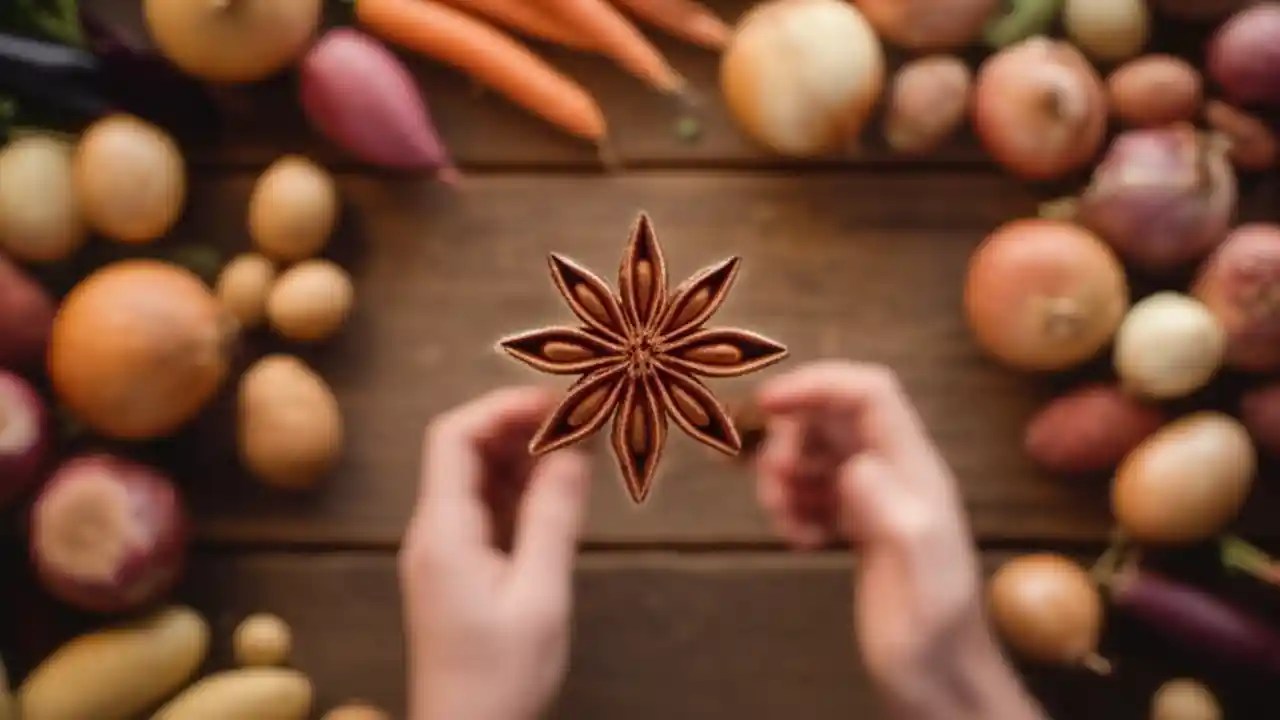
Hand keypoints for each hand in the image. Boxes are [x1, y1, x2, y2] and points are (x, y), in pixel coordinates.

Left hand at [400, 388, 590, 719]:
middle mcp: (434, 535)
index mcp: (443, 533)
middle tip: (578, 422)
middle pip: (464, 453)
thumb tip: (573, 452)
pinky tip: (559, 496)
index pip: (454, 438)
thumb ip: (554, 519)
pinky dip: (521, 495)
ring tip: (577, 453)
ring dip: (523, 461)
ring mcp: (444, 554)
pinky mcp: (459, 573)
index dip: (501, 407)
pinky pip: (486, 513)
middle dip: (519, 429)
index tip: (555, 401)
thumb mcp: (540, 596)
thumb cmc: (500, 679)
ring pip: (478, 482)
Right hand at [754, 362, 1043, 719]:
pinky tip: (802, 541)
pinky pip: (818, 490)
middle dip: (792, 440)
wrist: (943, 685)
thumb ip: (892, 515)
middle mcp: (899, 476)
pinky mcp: (863, 527)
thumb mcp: (918, 578)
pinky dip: (796, 505)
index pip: (870, 394)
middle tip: (777, 490)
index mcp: (917, 475)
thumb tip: (856, 464)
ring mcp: (880, 500)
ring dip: (787, 477)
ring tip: (788, 524)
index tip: (768, 405)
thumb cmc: (932, 639)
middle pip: (834, 416)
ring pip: (819, 453)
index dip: (818, 384)